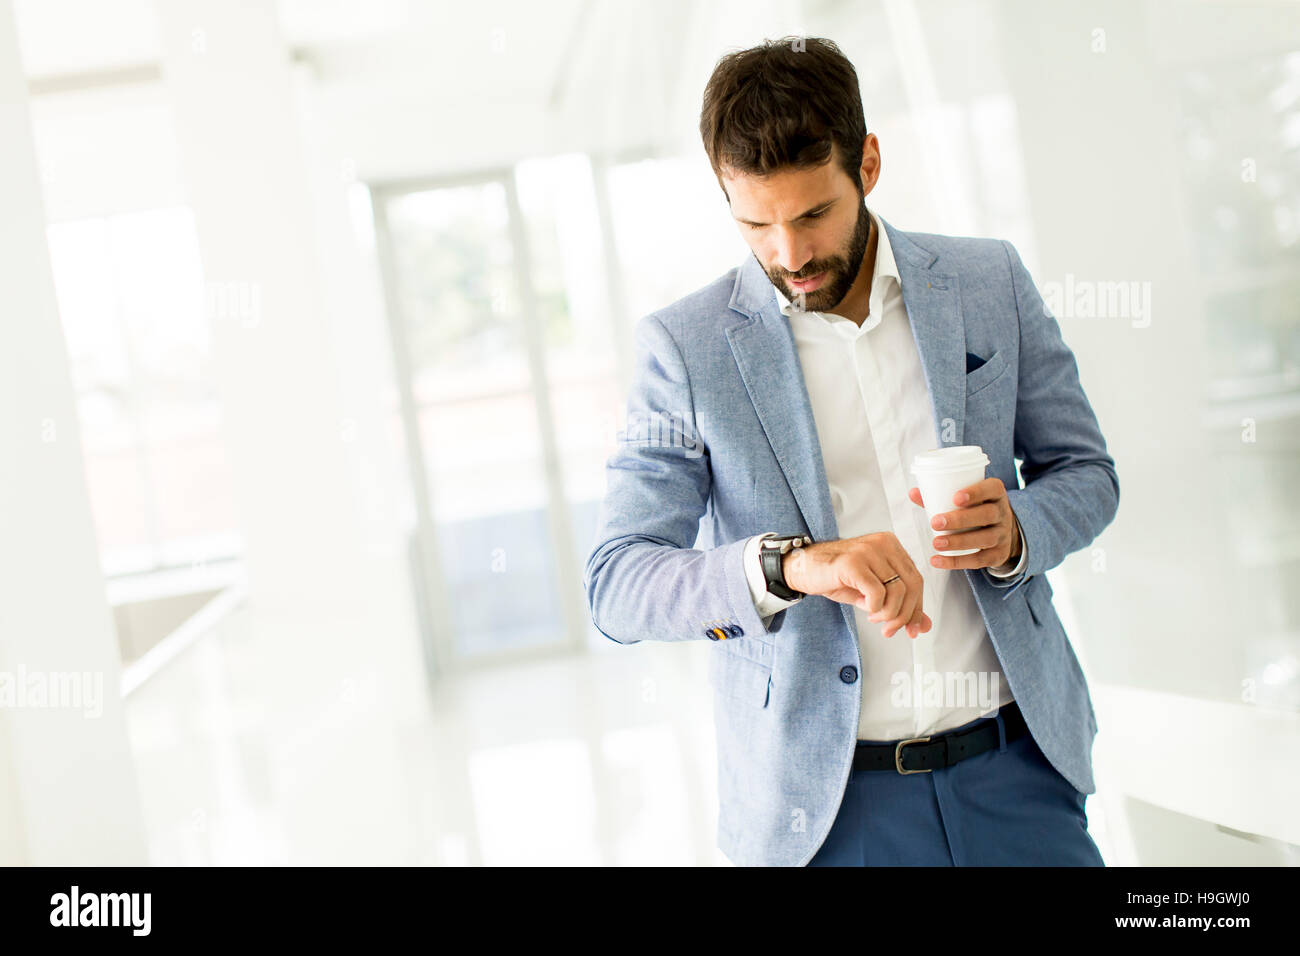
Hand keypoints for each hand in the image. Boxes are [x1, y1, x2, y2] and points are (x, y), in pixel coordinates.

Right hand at [782, 533, 932, 638]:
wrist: (803, 568)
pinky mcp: (853, 563)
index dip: (916, 607)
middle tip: (891, 629)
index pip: (917, 579)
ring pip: (898, 591)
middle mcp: (882, 544)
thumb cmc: (836, 576)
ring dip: (888, 613)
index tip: (911, 627)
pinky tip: (864, 608)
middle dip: (904, 614)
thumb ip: (898, 604)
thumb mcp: (872, 591)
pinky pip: (877, 593)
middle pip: (912, 585)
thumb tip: (922, 624)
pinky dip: (874, 607)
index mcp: (890, 546)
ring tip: (874, 617)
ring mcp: (868, 551)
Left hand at [908, 478, 1021, 570]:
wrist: (1002, 532)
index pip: (992, 488)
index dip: (975, 492)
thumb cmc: (975, 509)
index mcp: (995, 494)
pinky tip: (937, 560)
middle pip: (986, 515)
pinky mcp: (998, 555)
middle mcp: (1003, 513)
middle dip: (960, 520)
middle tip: (935, 523)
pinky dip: (957, 562)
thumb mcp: (966, 499)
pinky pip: (979, 560)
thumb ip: (940, 496)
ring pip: (984, 538)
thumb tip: (913, 493)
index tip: (955, 498)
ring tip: (936, 543)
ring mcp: (1003, 535)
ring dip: (958, 542)